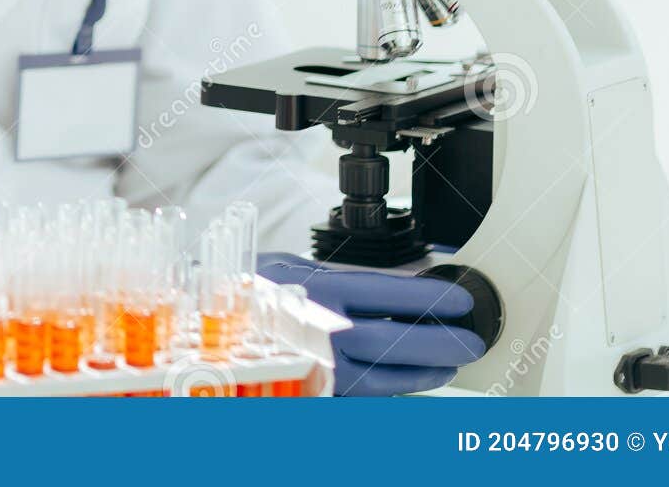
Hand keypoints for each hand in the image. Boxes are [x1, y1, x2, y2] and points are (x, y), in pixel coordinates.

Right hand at [259, 252, 485, 395]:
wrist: (198, 331)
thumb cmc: (241, 294)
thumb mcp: (290, 270)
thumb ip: (338, 280)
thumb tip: (392, 287)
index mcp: (315, 293)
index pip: (390, 296)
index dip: (432, 301)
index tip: (459, 302)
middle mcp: (317, 334)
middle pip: (396, 344)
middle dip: (441, 344)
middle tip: (471, 342)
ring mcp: (313, 371)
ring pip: (383, 381)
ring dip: (420, 375)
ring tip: (446, 367)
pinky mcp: (309, 394)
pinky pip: (359, 398)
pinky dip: (387, 391)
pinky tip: (402, 384)